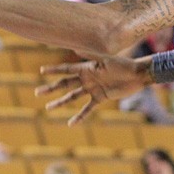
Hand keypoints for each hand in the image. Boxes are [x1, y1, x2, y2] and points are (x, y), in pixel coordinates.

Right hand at [36, 56, 150, 125]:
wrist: (136, 75)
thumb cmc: (122, 64)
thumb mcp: (106, 59)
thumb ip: (91, 55)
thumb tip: (75, 50)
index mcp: (86, 67)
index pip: (66, 69)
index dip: (54, 70)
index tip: (41, 71)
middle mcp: (87, 78)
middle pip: (65, 84)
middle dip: (51, 88)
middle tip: (37, 92)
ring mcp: (92, 88)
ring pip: (72, 96)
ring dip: (61, 102)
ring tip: (48, 107)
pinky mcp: (100, 98)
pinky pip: (87, 109)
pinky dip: (80, 116)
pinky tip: (71, 123)